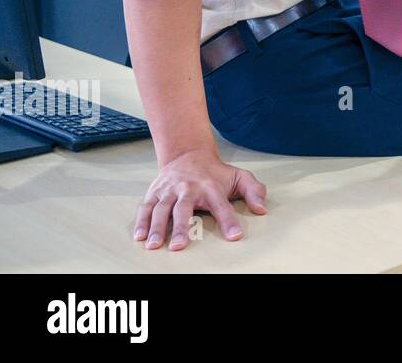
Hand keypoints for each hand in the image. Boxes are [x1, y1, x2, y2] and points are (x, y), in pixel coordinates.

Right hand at [134, 147, 267, 250]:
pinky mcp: (155, 192)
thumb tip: (262, 209)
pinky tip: (139, 237)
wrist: (188, 154)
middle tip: (179, 246)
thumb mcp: (239, 177)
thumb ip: (254, 191)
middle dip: (181, 227)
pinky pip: (146, 207)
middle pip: (184, 208)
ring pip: (162, 209)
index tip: (234, 236)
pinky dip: (141, 222)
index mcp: (211, 187)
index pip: (222, 206)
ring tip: (154, 245)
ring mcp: (170, 191)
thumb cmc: (215, 172)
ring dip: (157, 227)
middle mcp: (189, 189)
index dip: (229, 220)